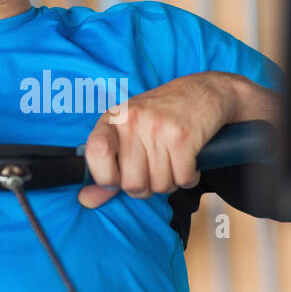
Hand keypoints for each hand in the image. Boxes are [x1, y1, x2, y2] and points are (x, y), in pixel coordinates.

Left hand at [78, 72, 236, 209]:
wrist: (204, 91)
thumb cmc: (163, 114)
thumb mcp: (128, 132)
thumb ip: (106, 168)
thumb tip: (86, 199)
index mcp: (114, 119)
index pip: (96, 154)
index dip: (106, 178)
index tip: (119, 178)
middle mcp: (133, 121)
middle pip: (132, 183)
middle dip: (147, 187)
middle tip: (155, 170)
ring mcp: (158, 127)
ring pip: (160, 185)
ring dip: (170, 182)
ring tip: (173, 163)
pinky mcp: (183, 136)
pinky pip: (183, 179)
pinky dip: (189, 178)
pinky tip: (188, 162)